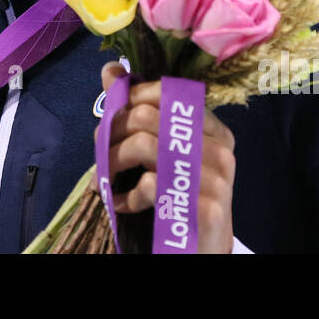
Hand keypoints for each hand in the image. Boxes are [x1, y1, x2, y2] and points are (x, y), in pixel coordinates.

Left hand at [97, 61, 235, 252]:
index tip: (109, 119)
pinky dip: (126, 195)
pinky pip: (150, 185)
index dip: (128, 100)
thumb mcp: (164, 153)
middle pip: (147, 117)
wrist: (204, 248)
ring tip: (105, 178)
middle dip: (112, 132)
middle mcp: (219, 148)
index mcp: (214, 128)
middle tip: (100, 151)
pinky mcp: (204, 208)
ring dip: (113, 161)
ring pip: (144, 145)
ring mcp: (214, 178)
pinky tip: (121, 204)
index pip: (165, 91)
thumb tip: (110, 69)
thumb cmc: (182, 195)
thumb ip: (139, 110)